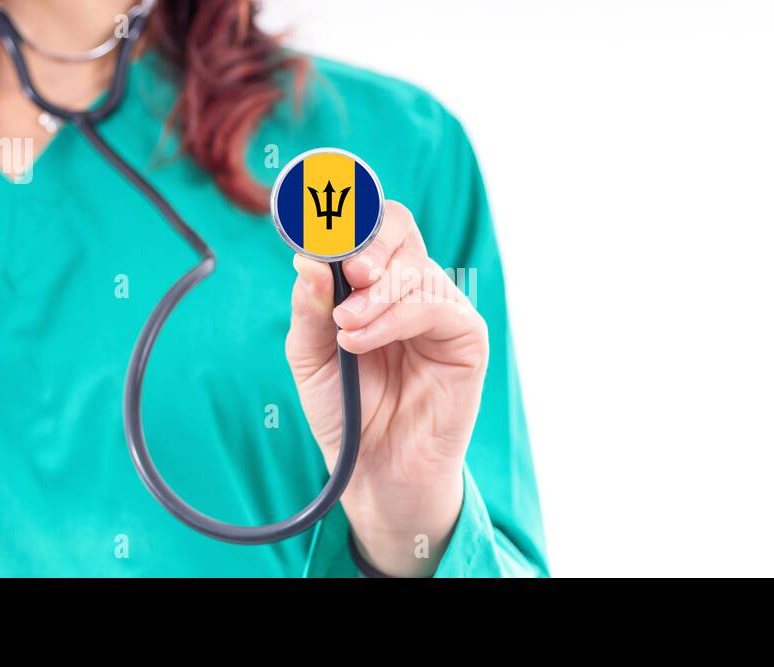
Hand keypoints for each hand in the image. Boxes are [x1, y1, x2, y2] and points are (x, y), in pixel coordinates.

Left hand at [286, 201, 487, 576]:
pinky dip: (396, 317)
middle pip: (399, 228)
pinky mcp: (466, 336)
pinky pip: (436, 306)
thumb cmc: (345, 411)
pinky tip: (363, 340)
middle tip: (349, 273)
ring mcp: (441, 309)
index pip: (369, 225)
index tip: (316, 227)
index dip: (346, 215)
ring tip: (347, 329)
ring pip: (416, 268)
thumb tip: (308, 260)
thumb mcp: (310, 356)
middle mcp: (410, 286)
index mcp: (373, 283)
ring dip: (376, 295)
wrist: (374, 470)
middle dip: (369, 241)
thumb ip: (309, 308)